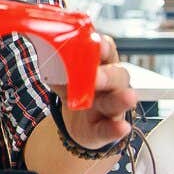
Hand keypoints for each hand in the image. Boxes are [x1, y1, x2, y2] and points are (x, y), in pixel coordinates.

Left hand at [57, 34, 137, 149]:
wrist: (75, 121)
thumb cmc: (75, 90)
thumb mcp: (63, 76)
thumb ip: (55, 68)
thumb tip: (46, 56)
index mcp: (101, 65)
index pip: (106, 51)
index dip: (104, 47)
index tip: (98, 44)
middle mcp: (111, 84)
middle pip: (117, 76)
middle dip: (107, 75)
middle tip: (96, 77)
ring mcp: (111, 107)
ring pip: (118, 101)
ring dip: (121, 100)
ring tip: (127, 98)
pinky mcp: (106, 128)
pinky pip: (113, 128)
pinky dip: (116, 129)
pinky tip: (121, 128)